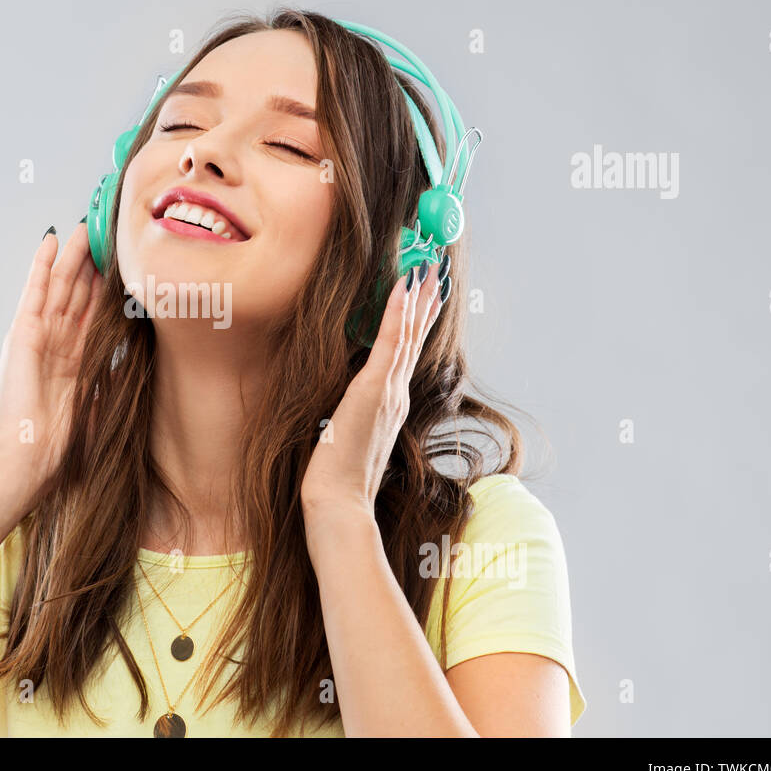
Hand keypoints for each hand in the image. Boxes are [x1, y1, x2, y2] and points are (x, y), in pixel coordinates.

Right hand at [0, 222, 103, 509]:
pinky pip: (34, 291)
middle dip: (94, 263)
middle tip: (110, 232)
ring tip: (87, 226)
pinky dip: (42, 265)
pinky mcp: (22, 333)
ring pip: (61, 284)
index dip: (110, 288)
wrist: (26, 458)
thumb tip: (145, 362)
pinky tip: (51, 241)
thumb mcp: (102, 406)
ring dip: (74, 255)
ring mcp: (38, 336)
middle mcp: (56, 343)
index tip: (127, 264)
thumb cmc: (60, 445)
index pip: (96, 314)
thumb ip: (117, 380)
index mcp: (75, 360)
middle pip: (79, 292)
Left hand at [300, 258, 448, 516]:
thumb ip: (349, 415)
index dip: (416, 322)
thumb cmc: (336, 478)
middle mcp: (395, 395)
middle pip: (414, 339)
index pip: (405, 353)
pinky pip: (391, 343)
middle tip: (434, 269)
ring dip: (417, 298)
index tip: (423, 295)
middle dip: (424, 303)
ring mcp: (389, 392)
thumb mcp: (343, 436)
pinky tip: (405, 287)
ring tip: (426, 267)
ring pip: (408, 335)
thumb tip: (340, 404)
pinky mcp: (374, 390)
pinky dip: (399, 313)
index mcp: (389, 404)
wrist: (339, 503)